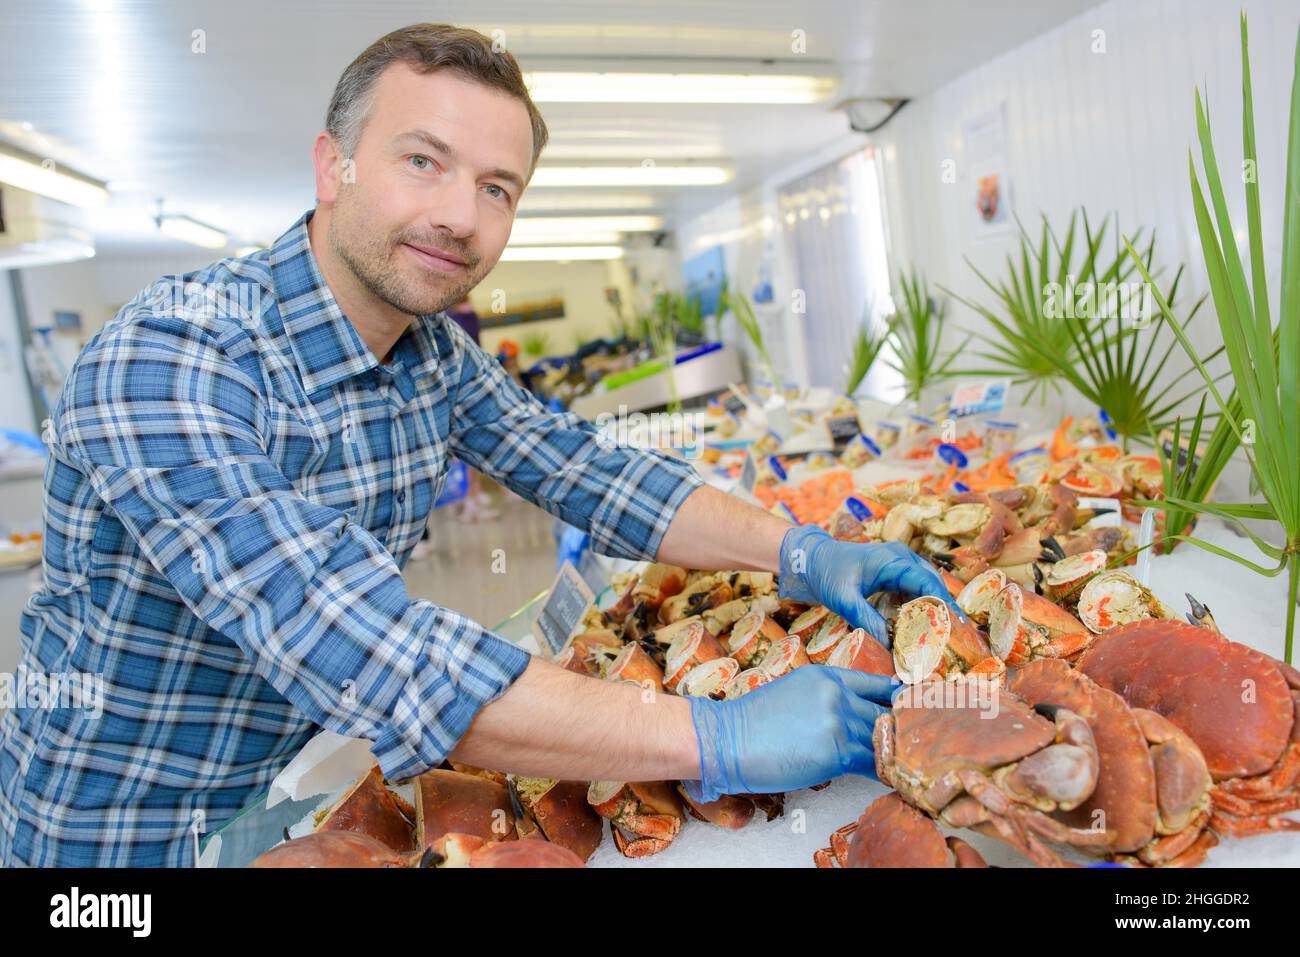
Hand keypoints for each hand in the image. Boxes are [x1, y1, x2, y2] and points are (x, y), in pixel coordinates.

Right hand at [682, 665, 894, 802]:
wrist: (726, 739)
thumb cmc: (752, 723)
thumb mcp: (793, 693)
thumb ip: (827, 699)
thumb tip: (852, 718)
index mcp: (828, 676)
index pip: (880, 685)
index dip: (900, 702)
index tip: (915, 713)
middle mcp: (839, 694)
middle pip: (888, 714)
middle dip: (903, 732)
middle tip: (919, 747)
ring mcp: (839, 721)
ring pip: (884, 739)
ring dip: (896, 754)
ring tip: (909, 765)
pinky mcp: (836, 751)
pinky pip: (874, 764)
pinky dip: (885, 773)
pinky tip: (892, 779)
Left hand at [777, 524, 962, 643]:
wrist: (814, 560)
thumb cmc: (827, 574)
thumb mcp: (843, 599)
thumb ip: (865, 619)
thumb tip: (889, 644)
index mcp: (891, 559)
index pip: (926, 581)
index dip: (943, 602)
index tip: (953, 626)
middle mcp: (902, 557)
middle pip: (933, 583)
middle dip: (945, 608)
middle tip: (956, 637)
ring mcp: (901, 562)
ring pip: (928, 586)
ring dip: (935, 607)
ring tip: (946, 635)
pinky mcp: (897, 571)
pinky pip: (917, 588)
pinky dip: (923, 605)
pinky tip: (926, 626)